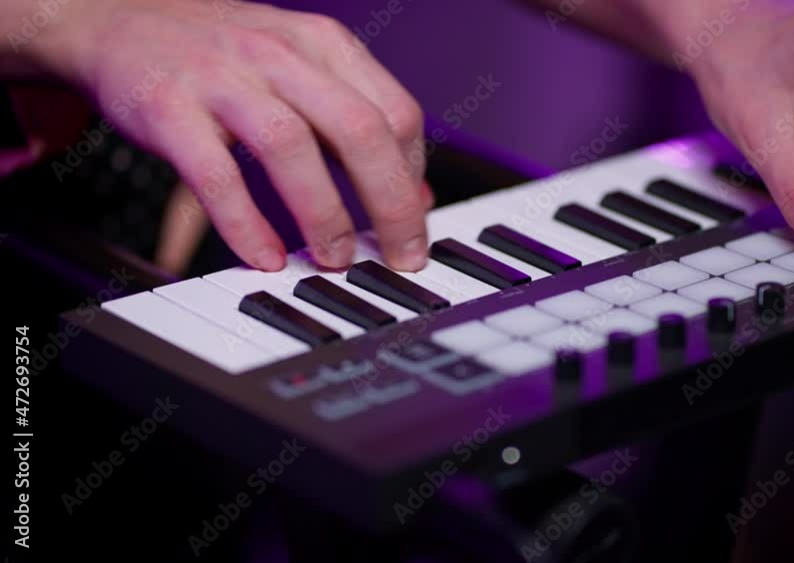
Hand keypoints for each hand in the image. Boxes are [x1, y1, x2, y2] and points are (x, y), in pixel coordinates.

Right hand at [22, 0, 429, 270]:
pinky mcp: (168, 107)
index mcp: (323, 44)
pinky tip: (264, 258)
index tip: (413, 223)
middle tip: (400, 256)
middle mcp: (280, 54)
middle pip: (360, 130)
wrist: (116, 19)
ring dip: (323, 214)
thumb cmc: (221, 55)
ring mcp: (222, 77)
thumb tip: (415, 193)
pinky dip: (245, 223)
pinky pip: (216, 174)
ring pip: (292, 146)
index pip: (397, 114)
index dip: (414, 177)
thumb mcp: (301, 68)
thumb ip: (356, 123)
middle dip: (391, 204)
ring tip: (335, 259)